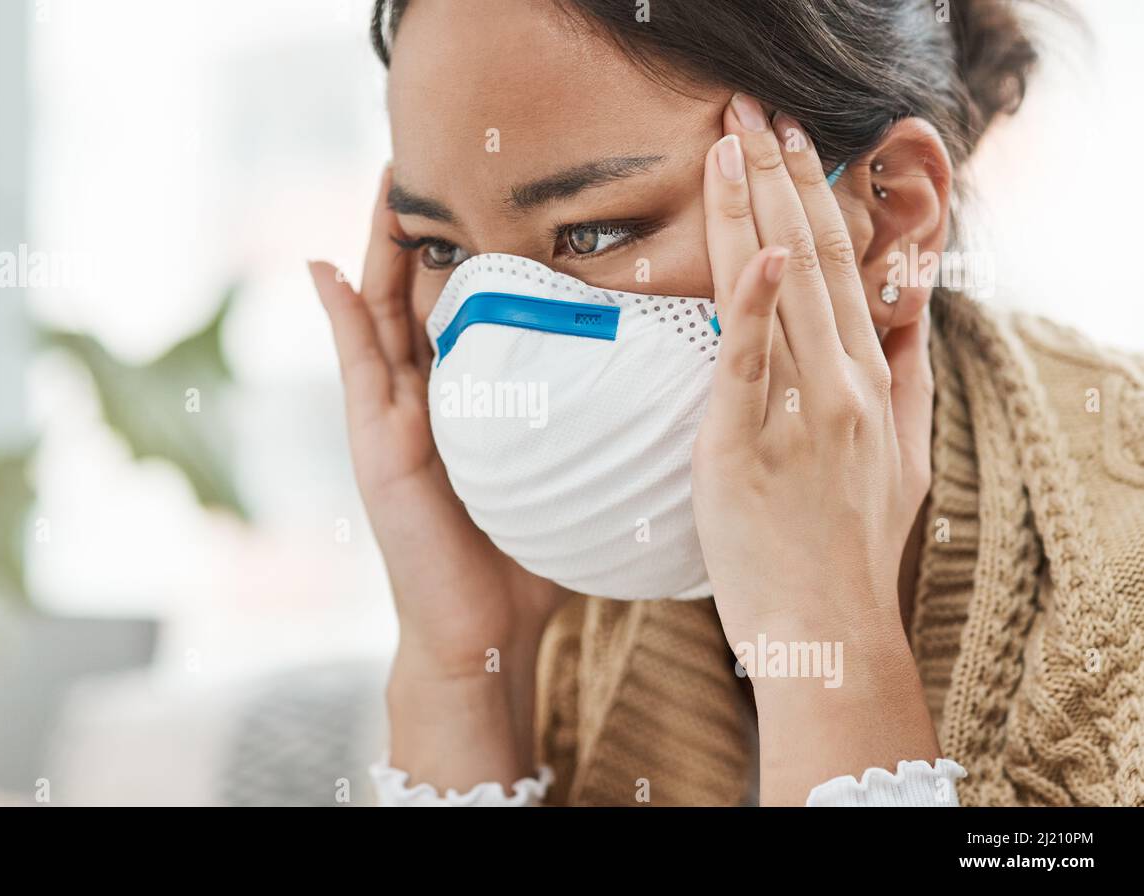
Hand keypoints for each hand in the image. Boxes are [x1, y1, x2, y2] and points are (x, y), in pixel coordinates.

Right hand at [309, 168, 568, 790]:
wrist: (482, 632)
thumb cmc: (525, 561)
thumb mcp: (564, 480)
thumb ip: (589, 438)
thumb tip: (658, 406)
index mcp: (468, 407)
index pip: (469, 314)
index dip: (475, 257)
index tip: (497, 199)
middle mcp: (424, 404)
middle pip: (417, 298)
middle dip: (419, 235)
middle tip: (425, 165)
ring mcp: (391, 421)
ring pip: (379, 316)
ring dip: (376, 250)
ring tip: (384, 185)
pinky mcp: (375, 445)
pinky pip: (354, 367)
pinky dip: (338, 317)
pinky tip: (324, 269)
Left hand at [692, 95, 939, 802]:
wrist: (829, 635)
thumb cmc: (850, 552)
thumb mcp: (904, 462)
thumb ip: (907, 382)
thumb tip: (905, 319)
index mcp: (871, 385)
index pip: (846, 270)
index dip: (820, 200)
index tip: (799, 146)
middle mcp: (845, 387)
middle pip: (817, 261)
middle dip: (786, 180)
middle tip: (754, 113)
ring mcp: (801, 416)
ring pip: (781, 293)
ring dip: (757, 210)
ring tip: (732, 144)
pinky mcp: (745, 450)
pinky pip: (749, 364)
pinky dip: (753, 302)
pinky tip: (756, 249)